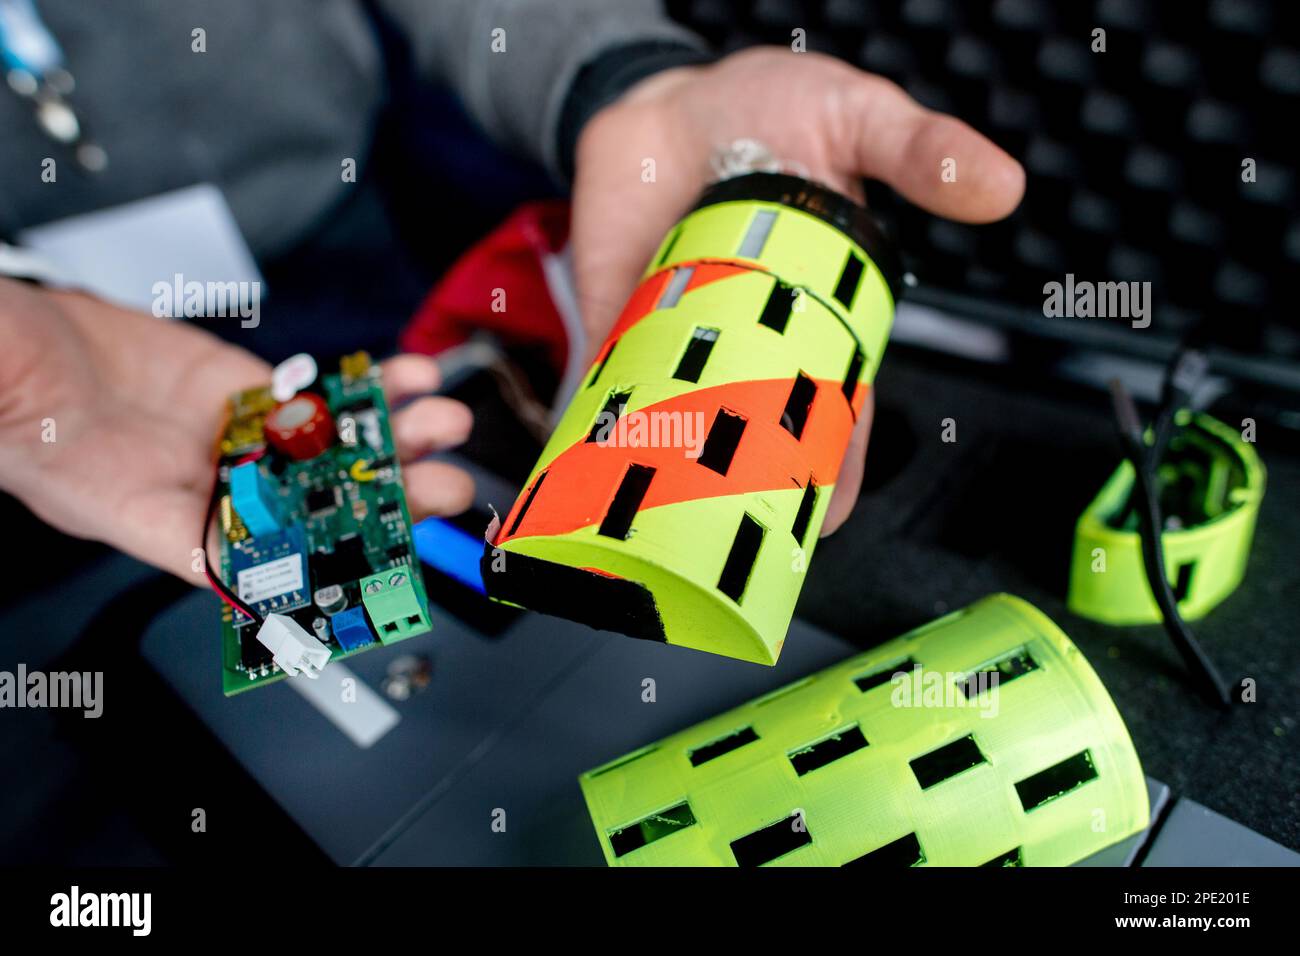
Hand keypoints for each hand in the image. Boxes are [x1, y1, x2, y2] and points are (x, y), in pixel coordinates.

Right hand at [0, 280, 473, 580]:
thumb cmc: (21, 414)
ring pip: (335, 447)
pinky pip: (318, 395)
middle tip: (448, 487)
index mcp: (177, 531)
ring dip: (395, 437)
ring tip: (443, 421)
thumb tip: (218, 573)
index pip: (278, 563)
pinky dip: (363, 388)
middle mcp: (223, 491)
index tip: (400, 558)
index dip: (344, 566)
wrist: (17, 350)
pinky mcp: (249, 391)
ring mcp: (243, 440)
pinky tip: (403, 378)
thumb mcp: (72, 476)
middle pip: (326, 505)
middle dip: (394, 497)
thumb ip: (143, 521)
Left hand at [570, 47, 1024, 533]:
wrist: (671, 93)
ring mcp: (683, 338)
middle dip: (750, 485)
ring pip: (680, 427)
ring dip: (671, 468)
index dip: (835, 462)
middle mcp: (748, 340)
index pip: (834, 405)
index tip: (831, 513)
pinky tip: (594, 468)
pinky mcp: (618, 323)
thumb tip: (1000, 186)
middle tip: (740, 530)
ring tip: (665, 515)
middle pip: (755, 434)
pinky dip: (597, 425)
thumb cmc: (774, 111)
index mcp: (818, 316)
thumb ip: (919, 152)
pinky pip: (607, 386)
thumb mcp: (857, 118)